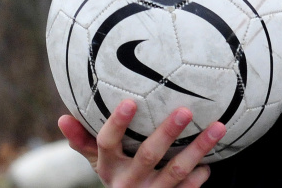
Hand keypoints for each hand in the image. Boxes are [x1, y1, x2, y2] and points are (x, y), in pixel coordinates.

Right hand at [58, 100, 226, 187]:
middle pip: (147, 156)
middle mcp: (127, 182)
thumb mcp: (98, 161)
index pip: (107, 143)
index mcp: (108, 167)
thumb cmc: (117, 173)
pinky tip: (209, 163)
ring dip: (198, 149)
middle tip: (186, 110)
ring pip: (176, 172)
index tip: (129, 102)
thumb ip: (83, 140)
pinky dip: (200, 176)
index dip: (117, 124)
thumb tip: (62, 117)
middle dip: (167, 133)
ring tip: (218, 127)